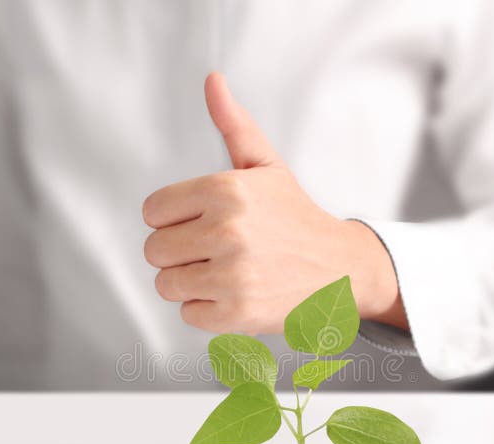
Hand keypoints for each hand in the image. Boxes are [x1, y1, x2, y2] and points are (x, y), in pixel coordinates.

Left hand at [143, 72, 407, 333]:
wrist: (341, 268)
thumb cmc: (296, 218)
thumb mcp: (267, 167)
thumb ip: (234, 126)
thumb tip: (213, 80)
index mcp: (225, 189)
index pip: (152, 212)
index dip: (173, 220)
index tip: (201, 223)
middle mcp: (226, 230)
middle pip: (155, 250)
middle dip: (180, 252)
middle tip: (215, 251)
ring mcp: (232, 275)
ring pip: (166, 284)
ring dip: (190, 282)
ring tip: (225, 273)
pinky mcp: (237, 313)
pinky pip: (188, 313)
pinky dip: (208, 309)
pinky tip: (236, 295)